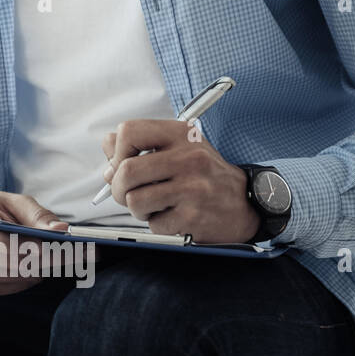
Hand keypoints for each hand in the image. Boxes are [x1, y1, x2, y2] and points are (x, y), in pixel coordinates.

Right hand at [0, 189, 68, 295]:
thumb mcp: (12, 200)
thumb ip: (37, 215)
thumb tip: (61, 229)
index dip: (26, 248)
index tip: (55, 248)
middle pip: (12, 264)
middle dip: (43, 260)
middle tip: (69, 253)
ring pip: (17, 278)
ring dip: (38, 270)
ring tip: (53, 256)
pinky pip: (13, 287)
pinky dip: (29, 277)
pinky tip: (34, 265)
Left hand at [101, 119, 257, 242]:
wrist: (247, 202)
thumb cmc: (204, 174)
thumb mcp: (177, 148)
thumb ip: (140, 148)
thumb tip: (107, 161)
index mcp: (180, 134)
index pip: (128, 132)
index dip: (116, 152)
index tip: (121, 164)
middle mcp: (188, 158)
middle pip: (126, 171)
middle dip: (117, 187)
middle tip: (125, 193)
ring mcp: (193, 188)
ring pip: (134, 200)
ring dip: (136, 208)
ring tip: (154, 205)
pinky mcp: (194, 216)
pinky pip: (154, 224)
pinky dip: (157, 224)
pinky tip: (174, 216)